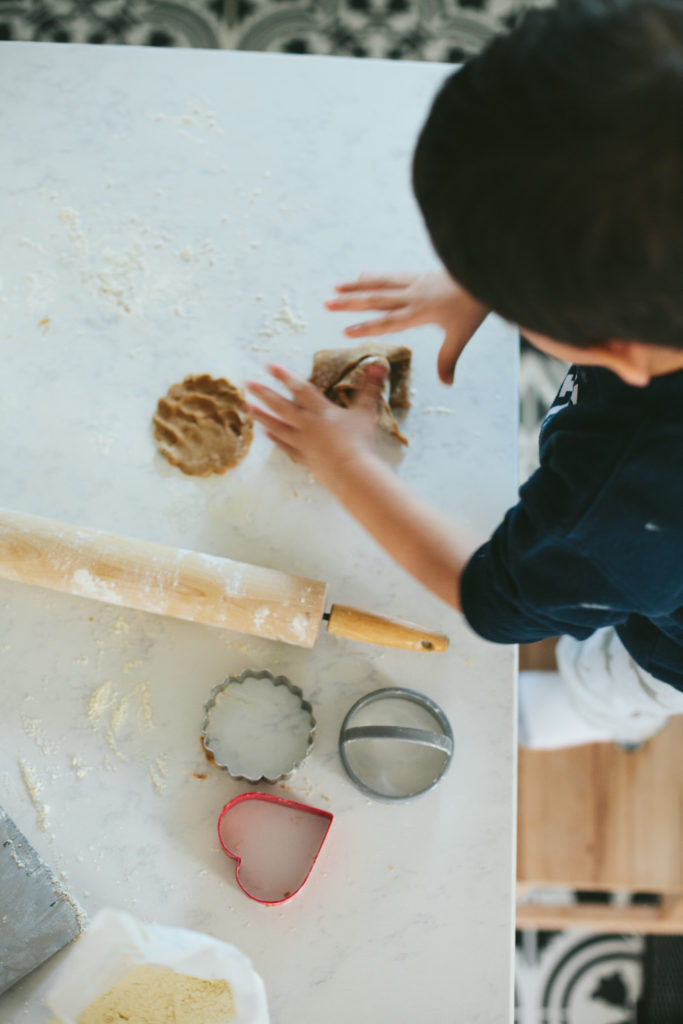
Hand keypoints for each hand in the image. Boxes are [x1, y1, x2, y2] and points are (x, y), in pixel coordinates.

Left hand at [245, 363, 384, 489]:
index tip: (267, 365)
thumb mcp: (366, 412)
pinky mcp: (304, 458)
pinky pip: (286, 447)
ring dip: (261, 416)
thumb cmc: (359, 442)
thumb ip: (369, 388)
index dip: (284, 375)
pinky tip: (267, 435)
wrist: (351, 473)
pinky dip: (276, 440)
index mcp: (321, 411)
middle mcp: (307, 424)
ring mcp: (303, 442)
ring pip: (277, 426)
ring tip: (246, 407)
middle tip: (245, 382)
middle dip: (263, 392)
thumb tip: (378, 366)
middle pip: (281, 406)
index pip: (300, 389)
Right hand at [325, 270, 488, 383]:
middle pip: (376, 299)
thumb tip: (446, 384)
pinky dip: (376, 277)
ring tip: (337, 287)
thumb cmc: (474, 307)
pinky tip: (363, 275)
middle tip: (327, 304)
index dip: (366, 327)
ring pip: (380, 284)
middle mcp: (412, 295)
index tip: (344, 332)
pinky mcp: (419, 275)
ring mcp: (415, 283)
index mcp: (420, 312)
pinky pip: (392, 275)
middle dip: (350, 303)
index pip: (388, 322)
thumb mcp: (461, 336)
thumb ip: (449, 359)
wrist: (484, 275)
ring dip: (357, 286)